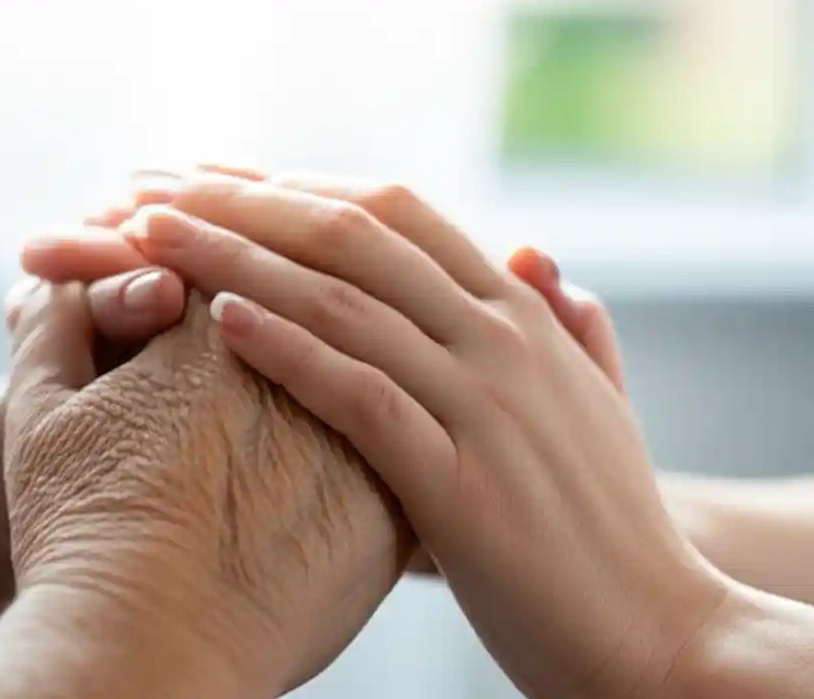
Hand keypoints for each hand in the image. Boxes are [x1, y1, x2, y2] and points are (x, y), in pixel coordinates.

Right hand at [0, 282, 411, 694]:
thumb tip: (63, 280)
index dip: (212, 267)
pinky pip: (408, 453)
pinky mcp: (390, 511)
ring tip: (292, 416)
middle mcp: (302, 375)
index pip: (234, 265)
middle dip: (284, 309)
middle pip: (313, 312)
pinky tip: (362, 454)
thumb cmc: (82, 539)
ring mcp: (358, 441)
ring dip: (350, 369)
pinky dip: (392, 439)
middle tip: (244, 361)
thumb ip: (52, 327)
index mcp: (216, 336)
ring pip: (374, 373)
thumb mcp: (40, 418)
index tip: (191, 300)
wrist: (144, 654)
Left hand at [39, 171, 726, 697]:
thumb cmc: (615, 528)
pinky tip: (222, 321)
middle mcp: (503, 340)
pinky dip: (288, 350)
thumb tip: (534, 256)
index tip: (220, 177)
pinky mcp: (461, 483)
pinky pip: (360, 394)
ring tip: (152, 235)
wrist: (661, 637)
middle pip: (353, 235)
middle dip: (243, 201)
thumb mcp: (601, 406)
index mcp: (524, 317)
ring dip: (236, 259)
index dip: (299, 183)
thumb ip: (572, 326)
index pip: (397, 211)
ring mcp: (484, 406)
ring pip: (342, 301)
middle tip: (155, 189)